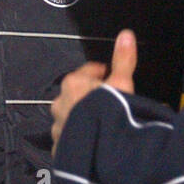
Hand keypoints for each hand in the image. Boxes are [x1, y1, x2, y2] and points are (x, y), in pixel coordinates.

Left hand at [50, 29, 137, 154]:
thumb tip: (126, 33)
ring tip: (100, 125)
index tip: (112, 78)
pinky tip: (91, 142)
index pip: (87, 71)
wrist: (103, 150)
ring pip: (69, 117)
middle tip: (107, 103)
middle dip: (88, 96)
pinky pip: (69, 138)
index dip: (102, 73)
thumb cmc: (111, 112)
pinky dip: (78, 138)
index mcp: (72, 84)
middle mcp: (59, 103)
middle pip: (75, 94)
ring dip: (81, 118)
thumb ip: (123, 59)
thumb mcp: (122, 83)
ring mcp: (57, 127)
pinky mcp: (60, 148)